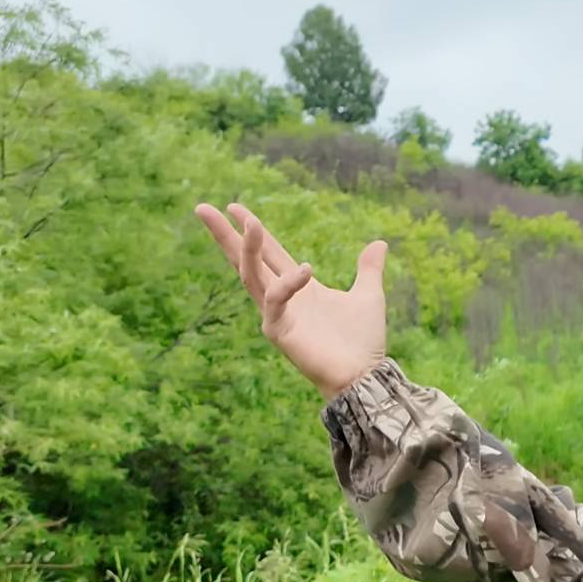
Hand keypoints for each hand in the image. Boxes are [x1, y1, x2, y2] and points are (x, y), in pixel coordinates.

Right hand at [194, 202, 389, 398]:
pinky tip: (305, 270)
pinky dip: (287, 285)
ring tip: (249, 222)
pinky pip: (274, 301)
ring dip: (246, 249)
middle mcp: (282, 297)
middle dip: (224, 235)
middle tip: (202, 208)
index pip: (268, 251)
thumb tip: (380, 243)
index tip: (234, 207)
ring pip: (250, 275)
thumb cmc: (364, 341)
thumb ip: (369, 269)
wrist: (366, 374)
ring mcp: (277, 314)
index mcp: (298, 286)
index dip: (252, 230)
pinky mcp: (278, 331)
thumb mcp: (369, 295)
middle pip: (245, 260)